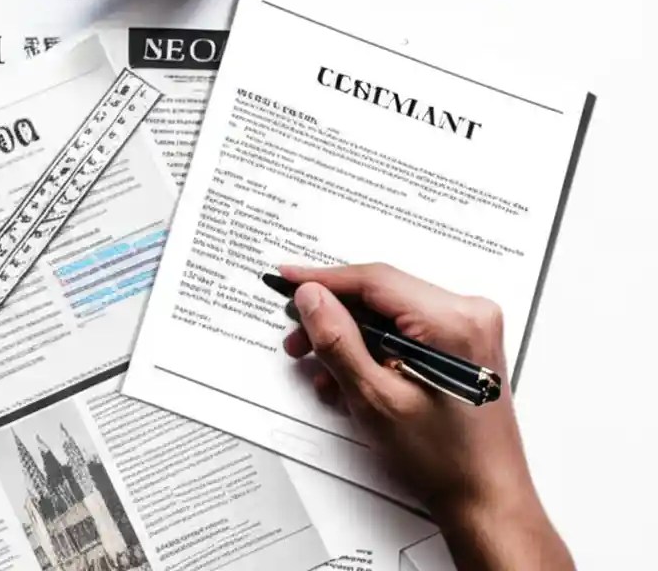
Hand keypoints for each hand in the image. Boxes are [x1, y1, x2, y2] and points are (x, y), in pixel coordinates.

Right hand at [280, 263, 572, 570]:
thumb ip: (338, 341)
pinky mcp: (466, 343)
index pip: (374, 280)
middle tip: (298, 339)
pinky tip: (354, 375)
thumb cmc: (445, 459)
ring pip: (391, 313)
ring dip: (352, 337)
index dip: (323, 279)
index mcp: (453, 321)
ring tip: (324, 369)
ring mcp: (472, 328)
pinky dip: (377, 348)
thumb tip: (312, 298)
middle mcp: (470, 314)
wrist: (485, 496)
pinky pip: (408, 329)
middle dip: (334, 317)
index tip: (289, 280)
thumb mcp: (375, 399)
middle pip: (381, 295)